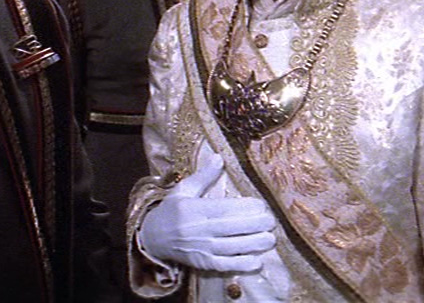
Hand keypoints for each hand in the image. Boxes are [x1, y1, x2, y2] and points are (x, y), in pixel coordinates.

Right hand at [138, 154, 276, 272]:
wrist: (152, 238)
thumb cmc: (171, 210)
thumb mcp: (184, 190)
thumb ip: (203, 176)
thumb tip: (219, 157)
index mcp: (194, 209)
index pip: (222, 209)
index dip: (244, 208)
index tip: (261, 205)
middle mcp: (197, 230)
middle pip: (230, 228)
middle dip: (253, 225)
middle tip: (271, 221)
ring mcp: (201, 249)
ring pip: (230, 248)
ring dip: (252, 244)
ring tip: (270, 239)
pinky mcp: (202, 263)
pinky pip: (223, 266)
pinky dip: (240, 265)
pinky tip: (257, 262)